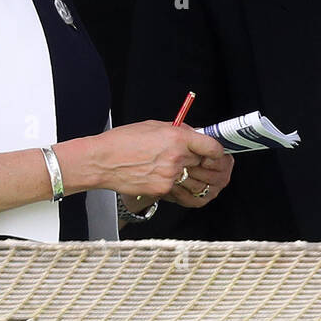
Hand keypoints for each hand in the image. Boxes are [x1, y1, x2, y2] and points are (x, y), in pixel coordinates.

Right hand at [90, 120, 226, 205]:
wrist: (101, 161)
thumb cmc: (123, 141)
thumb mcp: (155, 127)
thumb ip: (179, 132)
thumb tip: (197, 135)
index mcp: (177, 138)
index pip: (212, 147)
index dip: (219, 152)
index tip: (218, 153)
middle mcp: (176, 158)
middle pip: (206, 164)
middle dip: (209, 165)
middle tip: (210, 166)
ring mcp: (169, 177)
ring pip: (198, 183)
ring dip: (202, 181)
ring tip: (199, 177)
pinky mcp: (161, 191)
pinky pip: (182, 193)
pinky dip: (187, 191)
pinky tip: (187, 188)